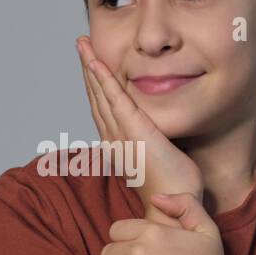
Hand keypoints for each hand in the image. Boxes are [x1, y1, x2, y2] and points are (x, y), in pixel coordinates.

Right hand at [76, 35, 202, 223]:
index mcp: (120, 145)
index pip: (105, 108)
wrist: (173, 210)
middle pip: (96, 97)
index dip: (96, 84)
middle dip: (88, 69)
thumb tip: (164, 134)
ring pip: (100, 94)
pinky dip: (102, 79)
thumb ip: (158, 144)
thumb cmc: (173, 190)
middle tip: (81, 45)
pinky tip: (95, 61)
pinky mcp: (133, 131)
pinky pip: (113, 99)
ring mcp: (121, 135)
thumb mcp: (163, 159)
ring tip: (83, 45)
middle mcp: (114, 138)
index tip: (92, 63)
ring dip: (90, 67)